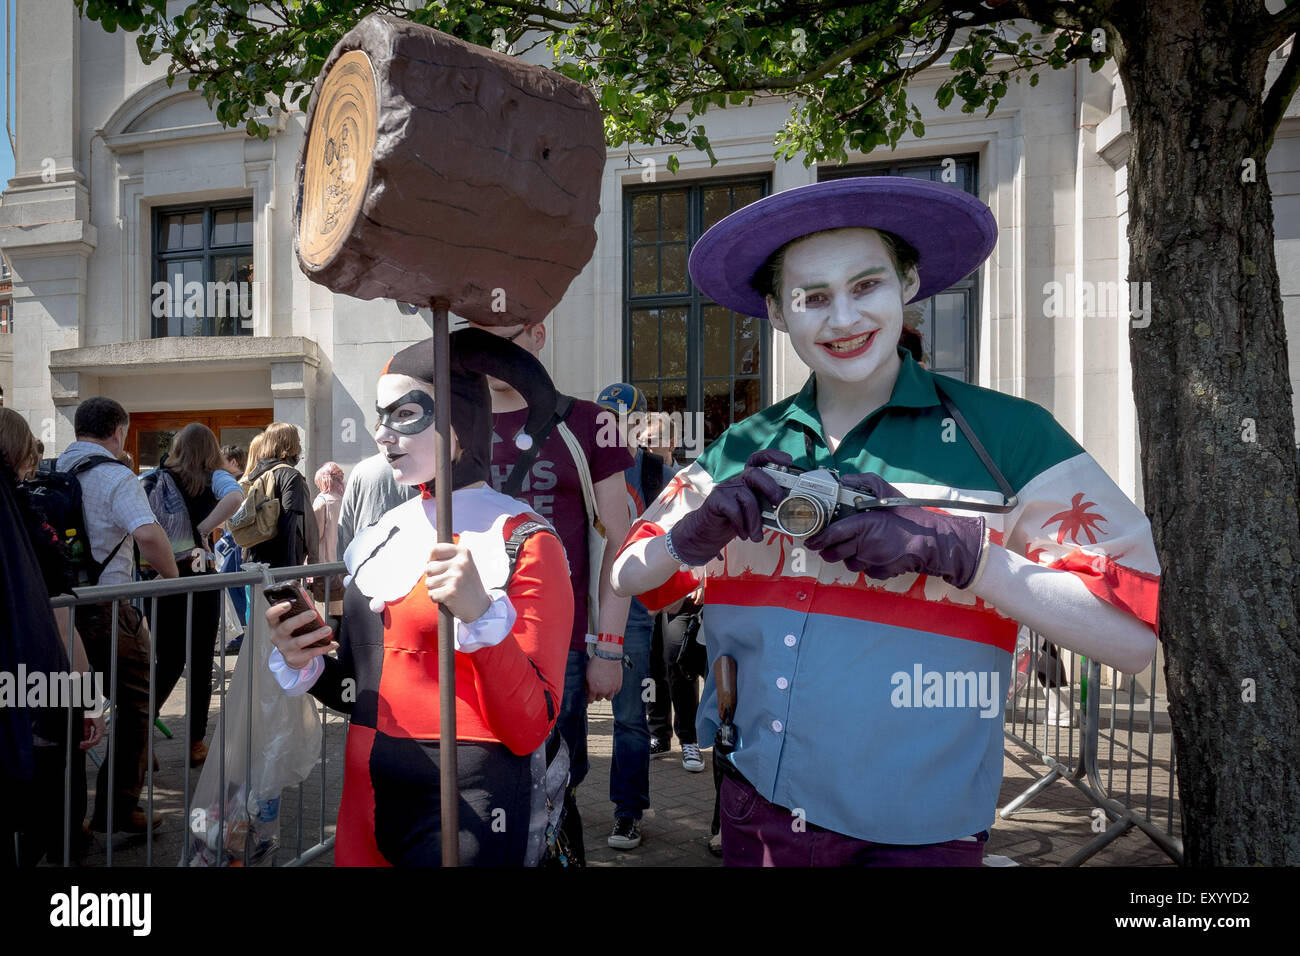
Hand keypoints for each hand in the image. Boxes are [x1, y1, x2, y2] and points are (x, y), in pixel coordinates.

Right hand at [81, 714, 104, 750]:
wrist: (91, 706)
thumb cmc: (89, 712)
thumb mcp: (86, 724)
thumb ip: (86, 731)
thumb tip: (84, 738)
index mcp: (98, 728)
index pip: (93, 739)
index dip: (88, 744)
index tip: (82, 746)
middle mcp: (101, 729)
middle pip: (95, 741)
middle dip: (87, 746)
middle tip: (81, 747)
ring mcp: (101, 728)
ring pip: (96, 741)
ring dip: (88, 744)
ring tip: (82, 745)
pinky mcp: (101, 727)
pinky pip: (97, 738)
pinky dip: (91, 742)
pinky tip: (86, 742)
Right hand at [266, 601, 335, 668]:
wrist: (292, 656)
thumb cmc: (293, 634)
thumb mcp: (291, 624)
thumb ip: (298, 615)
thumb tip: (312, 607)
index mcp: (275, 625)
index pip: (270, 615)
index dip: (277, 609)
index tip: (288, 604)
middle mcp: (277, 637)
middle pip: (286, 627)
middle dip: (300, 619)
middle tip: (313, 613)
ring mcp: (285, 649)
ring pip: (300, 641)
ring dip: (315, 635)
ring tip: (327, 629)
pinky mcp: (294, 658)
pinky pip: (311, 653)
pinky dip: (324, 648)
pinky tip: (333, 644)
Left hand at [425, 542, 491, 623]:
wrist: (479, 606)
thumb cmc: (466, 584)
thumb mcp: (462, 564)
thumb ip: (446, 557)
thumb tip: (427, 557)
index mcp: (463, 552)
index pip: (434, 550)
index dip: (431, 560)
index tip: (438, 567)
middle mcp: (460, 563)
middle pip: (429, 568)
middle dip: (434, 577)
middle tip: (448, 582)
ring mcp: (456, 577)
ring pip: (429, 582)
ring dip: (435, 589)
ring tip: (448, 590)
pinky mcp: (451, 592)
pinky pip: (432, 594)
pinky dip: (437, 599)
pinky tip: (448, 598)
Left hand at [586, 654, 623, 702]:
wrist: (608, 657)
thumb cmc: (597, 663)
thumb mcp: (587, 674)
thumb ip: (587, 684)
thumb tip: (588, 689)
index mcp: (594, 689)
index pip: (590, 700)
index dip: (589, 698)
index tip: (590, 697)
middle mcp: (603, 691)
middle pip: (599, 699)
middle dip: (597, 695)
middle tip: (597, 689)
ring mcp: (612, 689)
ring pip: (608, 698)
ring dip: (606, 694)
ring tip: (605, 688)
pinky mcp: (618, 685)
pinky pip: (615, 692)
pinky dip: (613, 690)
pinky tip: (611, 685)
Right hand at [668, 449, 789, 564]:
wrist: (706, 533)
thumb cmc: (733, 522)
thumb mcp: (754, 514)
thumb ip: (765, 509)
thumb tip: (785, 513)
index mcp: (748, 481)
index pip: (758, 460)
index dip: (773, 456)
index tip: (788, 461)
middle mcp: (737, 480)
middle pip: (755, 474)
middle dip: (771, 487)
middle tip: (778, 502)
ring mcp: (725, 488)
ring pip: (747, 497)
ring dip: (755, 520)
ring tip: (756, 536)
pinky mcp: (715, 499)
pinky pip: (734, 510)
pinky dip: (741, 525)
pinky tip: (742, 534)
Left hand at [805, 473, 987, 588]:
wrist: (930, 540)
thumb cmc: (909, 515)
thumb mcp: (887, 491)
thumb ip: (864, 483)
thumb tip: (844, 480)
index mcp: (863, 524)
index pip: (831, 534)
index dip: (817, 538)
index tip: (810, 539)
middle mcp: (864, 544)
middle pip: (833, 553)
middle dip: (826, 550)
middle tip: (825, 545)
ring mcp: (872, 560)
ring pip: (848, 564)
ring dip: (847, 558)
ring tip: (853, 549)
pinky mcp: (880, 572)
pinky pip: (865, 571)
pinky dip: (866, 565)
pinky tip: (872, 555)